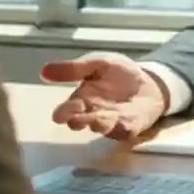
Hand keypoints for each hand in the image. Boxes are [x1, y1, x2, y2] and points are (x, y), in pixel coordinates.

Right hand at [41, 51, 169, 139]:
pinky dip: (123, 128)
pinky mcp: (131, 126)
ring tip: (99, 120)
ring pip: (101, 128)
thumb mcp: (98, 63)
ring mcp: (112, 122)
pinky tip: (122, 122)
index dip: (63, 113)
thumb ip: (74, 68)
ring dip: (99, 125)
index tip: (63, 111)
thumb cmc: (120, 73)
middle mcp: (93, 113)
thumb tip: (44, 70)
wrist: (150, 81)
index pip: (65, 111)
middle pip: (80, 123)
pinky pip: (125, 130)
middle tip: (78, 118)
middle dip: (79, 121)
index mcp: (82, 99)